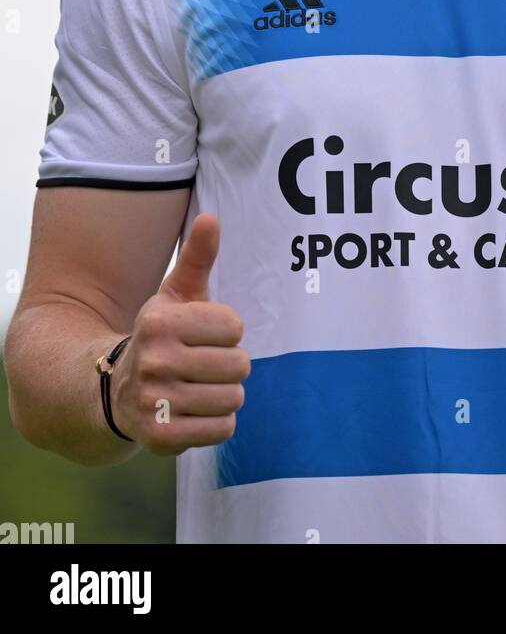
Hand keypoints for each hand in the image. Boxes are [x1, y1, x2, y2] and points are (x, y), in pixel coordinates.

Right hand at [110, 214, 250, 454]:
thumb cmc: (161, 336)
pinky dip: (218, 423)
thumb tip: (211, 217)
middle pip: (239, 364)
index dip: (227, 331)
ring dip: (226, 394)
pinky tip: (196, 412)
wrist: (115, 392)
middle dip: (230, 364)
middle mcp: (153, 361)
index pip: (235, 326)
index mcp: (160, 322)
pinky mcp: (160, 439)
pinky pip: (223, 430)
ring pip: (234, 398)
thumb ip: (197, 256)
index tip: (205, 335)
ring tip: (201, 387)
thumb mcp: (175, 294)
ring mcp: (155, 403)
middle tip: (205, 365)